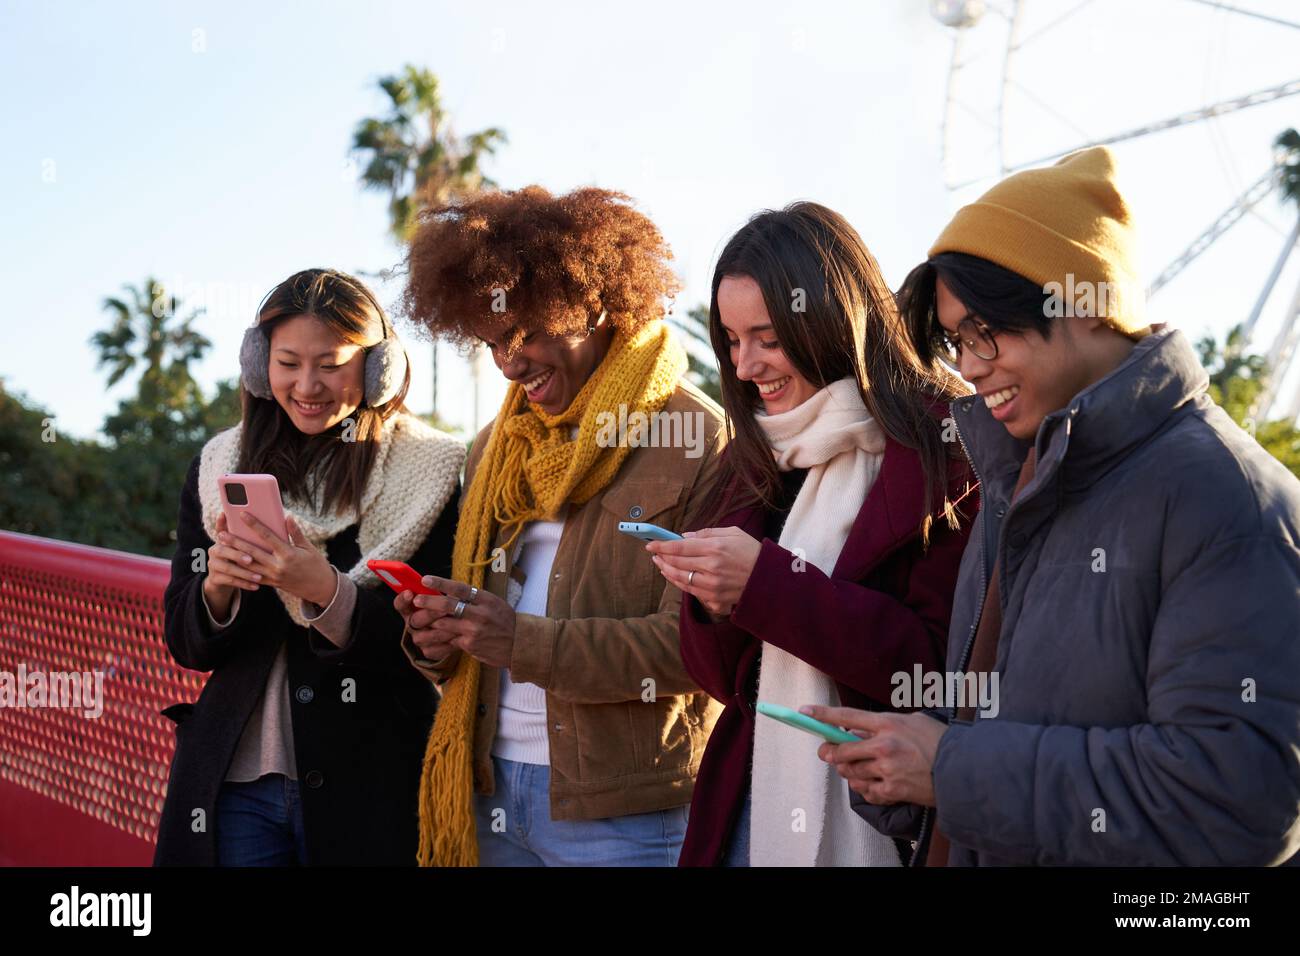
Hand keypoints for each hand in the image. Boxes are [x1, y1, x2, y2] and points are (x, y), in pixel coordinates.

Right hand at [202, 513, 261, 618]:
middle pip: (224, 550)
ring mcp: (213, 564)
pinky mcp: (215, 578)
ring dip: (244, 572)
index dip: (222, 522)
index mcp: (222, 539)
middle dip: (238, 554)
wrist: (223, 580)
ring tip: (258, 576)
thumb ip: (254, 534)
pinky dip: (244, 583)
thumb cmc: (241, 558)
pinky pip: (229, 581)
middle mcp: (215, 550)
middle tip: (251, 559)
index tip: (225, 514)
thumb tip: (284, 518)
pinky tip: (256, 586)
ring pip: (228, 568)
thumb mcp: (243, 546)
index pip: (221, 528)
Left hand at [217, 513, 337, 607]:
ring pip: (249, 566)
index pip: (267, 536)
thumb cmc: (316, 565)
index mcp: (288, 554)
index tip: (242, 515)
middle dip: (236, 542)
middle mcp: (278, 566)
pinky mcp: (271, 583)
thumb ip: (296, 533)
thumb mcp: (309, 547)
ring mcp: (273, 576)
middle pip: (252, 552)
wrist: (320, 588)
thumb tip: (287, 518)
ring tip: (222, 547)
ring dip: (234, 556)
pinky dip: (241, 569)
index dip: (254, 525)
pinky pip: (253, 576)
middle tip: (222, 534)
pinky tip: (231, 562)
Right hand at [394, 588, 458, 668]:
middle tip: (446, 609)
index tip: (410, 593)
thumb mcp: (448, 596)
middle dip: (430, 614)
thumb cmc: (454, 606)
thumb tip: (431, 582)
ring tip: (457, 624)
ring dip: (441, 629)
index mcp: (413, 608)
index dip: (402, 599)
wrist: (467, 627)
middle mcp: (413, 624)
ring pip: (424, 636)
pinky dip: (447, 643)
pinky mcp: (430, 651)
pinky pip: (434, 650)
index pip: (400, 604)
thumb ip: (437, 591)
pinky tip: (458, 636)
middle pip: (414, 620)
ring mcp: (420, 638)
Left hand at [411, 575, 515, 669]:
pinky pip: (449, 641)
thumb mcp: (493, 603)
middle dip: (428, 602)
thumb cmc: (504, 621)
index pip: (460, 588)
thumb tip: (449, 591)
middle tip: (416, 600)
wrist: (520, 644)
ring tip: (416, 621)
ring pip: (444, 625)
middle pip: (448, 605)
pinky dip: (437, 639)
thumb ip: (474, 598)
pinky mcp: (470, 645)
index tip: (425, 579)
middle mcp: (480, 614)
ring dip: (427, 624)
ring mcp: (474, 631)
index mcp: (486, 600)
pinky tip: (428, 638)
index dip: (440, 583)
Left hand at [645, 526, 760, 617]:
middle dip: (662, 557)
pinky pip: (690, 591)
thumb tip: (685, 536)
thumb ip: (707, 533)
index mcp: (716, 548)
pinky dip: (679, 582)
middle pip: (677, 563)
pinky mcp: (715, 599)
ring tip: (660, 564)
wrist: (770, 580)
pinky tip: (673, 576)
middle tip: (654, 553)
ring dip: (666, 571)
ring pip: (680, 578)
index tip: (650, 544)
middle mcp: (711, 568)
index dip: (662, 545)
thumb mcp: (734, 533)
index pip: (680, 547)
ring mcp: (712, 586)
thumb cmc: (752, 552)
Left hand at [802, 705, 947, 806]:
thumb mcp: (911, 721)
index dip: (822, 715)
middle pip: (841, 751)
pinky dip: (864, 787)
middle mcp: (884, 746)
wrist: (963, 769)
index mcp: (888, 723)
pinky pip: (866, 791)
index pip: (847, 717)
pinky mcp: (892, 791)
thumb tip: (855, 730)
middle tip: (827, 753)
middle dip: (830, 753)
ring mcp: (887, 770)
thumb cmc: (939, 741)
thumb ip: (882, 724)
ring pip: (851, 772)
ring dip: (848, 771)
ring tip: (856, 767)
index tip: (804, 712)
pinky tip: (873, 782)